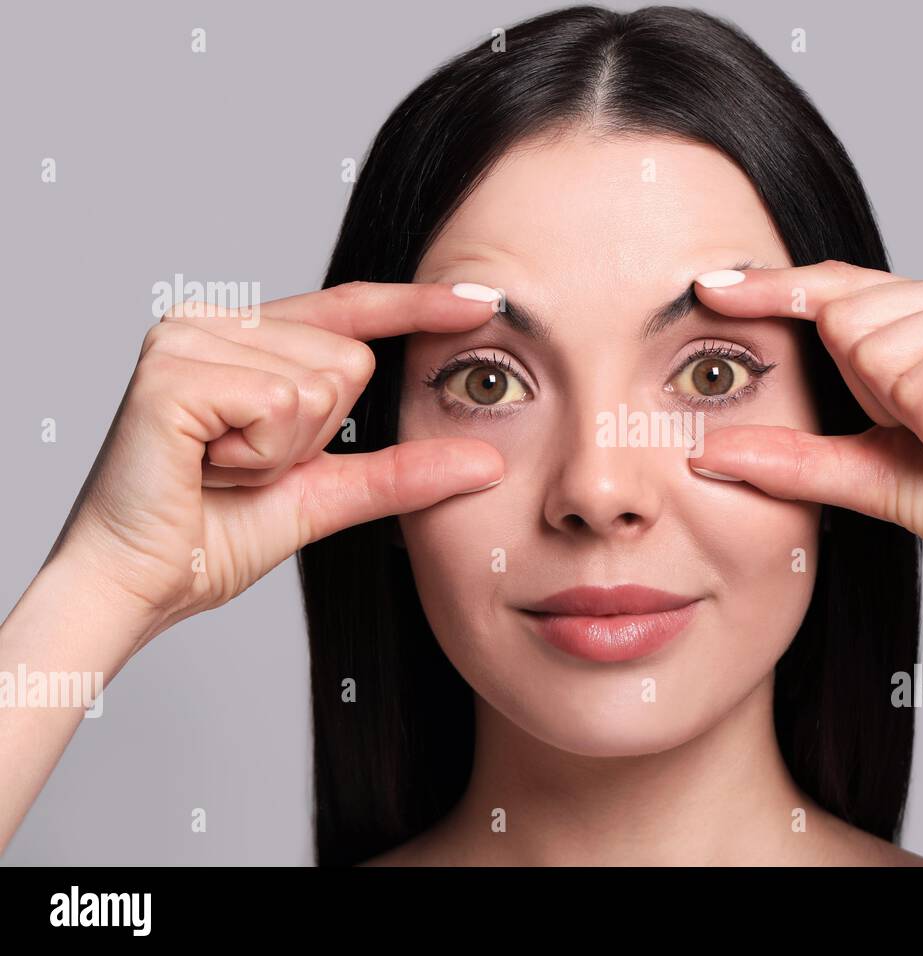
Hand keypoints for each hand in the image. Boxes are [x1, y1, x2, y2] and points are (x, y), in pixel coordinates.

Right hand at [49, 281, 505, 651]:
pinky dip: (257, 455)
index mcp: (246, 338)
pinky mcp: (170, 370)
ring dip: (283, 452)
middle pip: (349, 360)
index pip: (350, 308)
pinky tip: (206, 466)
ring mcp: (187, 336)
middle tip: (246, 466)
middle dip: (315, 437)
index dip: (416, 305)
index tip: (484, 299)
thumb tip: (489, 462)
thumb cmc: (214, 534)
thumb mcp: (327, 493)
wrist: (142, 584)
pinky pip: (278, 404)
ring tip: (221, 467)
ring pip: (319, 383)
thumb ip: (402, 471)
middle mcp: (213, 320)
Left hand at [690, 262, 922, 599]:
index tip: (709, 285)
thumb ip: (796, 456)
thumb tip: (704, 452)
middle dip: (873, 399)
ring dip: (906, 417)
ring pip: (868, 348)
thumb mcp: (873, 472)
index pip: (841, 288)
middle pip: (842, 320)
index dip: (775, 290)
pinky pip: (910, 379)